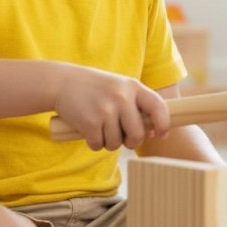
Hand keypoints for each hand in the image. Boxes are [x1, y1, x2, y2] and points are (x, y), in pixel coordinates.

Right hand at [53, 66, 169, 150]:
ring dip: (109, 142)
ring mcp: (106, 110)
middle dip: (132, 142)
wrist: (62, 82)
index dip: (164, 124)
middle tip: (124, 139)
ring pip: (116, 143)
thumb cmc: (96, 88)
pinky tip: (89, 131)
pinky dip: (94, 143)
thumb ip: (136, 104)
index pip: (158, 107)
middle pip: (137, 134)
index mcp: (133, 87)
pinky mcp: (90, 122)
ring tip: (101, 129)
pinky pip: (98, 145)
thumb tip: (153, 131)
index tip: (161, 135)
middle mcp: (122, 98)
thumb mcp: (119, 88)